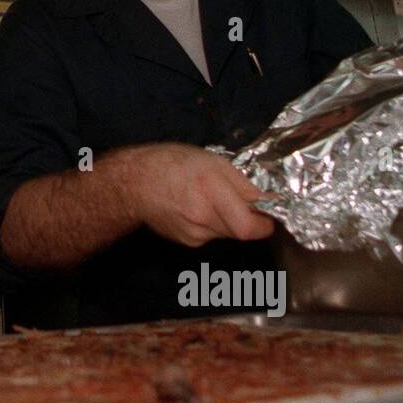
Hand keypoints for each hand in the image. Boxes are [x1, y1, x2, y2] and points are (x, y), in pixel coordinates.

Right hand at [123, 143, 274, 246]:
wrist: (134, 183)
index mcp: (211, 191)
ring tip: (209, 200)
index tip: (267, 216)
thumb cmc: (173, 164)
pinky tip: (194, 209)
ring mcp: (193, 234)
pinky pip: (211, 235)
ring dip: (227, 221)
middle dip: (245, 219)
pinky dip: (211, 225)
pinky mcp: (187, 241)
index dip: (264, 225)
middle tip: (235, 200)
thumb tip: (268, 201)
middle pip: (240, 231)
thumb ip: (243, 184)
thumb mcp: (213, 161)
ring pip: (226, 233)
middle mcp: (202, 217)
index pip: (248, 227)